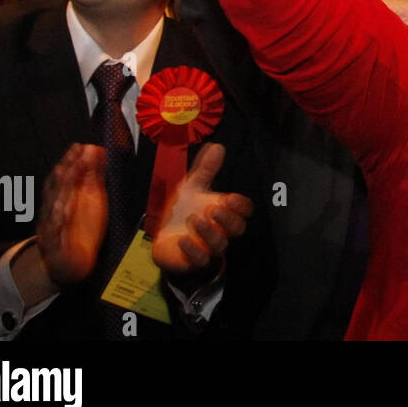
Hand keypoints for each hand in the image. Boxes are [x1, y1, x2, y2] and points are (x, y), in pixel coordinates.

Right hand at [36, 144, 107, 287]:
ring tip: (70, 177)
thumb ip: (92, 175)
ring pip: (55, 209)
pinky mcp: (56, 248)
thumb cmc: (79, 227)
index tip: (80, 147)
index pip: (63, 177)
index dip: (70, 162)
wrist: (66, 266)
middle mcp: (54, 212)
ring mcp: (53, 229)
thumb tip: (96, 149)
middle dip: (67, 172)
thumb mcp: (89, 199)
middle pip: (58, 189)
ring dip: (63, 191)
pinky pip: (57, 235)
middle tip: (76, 156)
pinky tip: (65, 212)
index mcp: (61, 199)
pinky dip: (59, 223)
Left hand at [151, 143, 252, 275]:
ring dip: (209, 232)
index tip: (231, 198)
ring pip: (219, 243)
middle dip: (228, 219)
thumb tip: (217, 145)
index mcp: (223, 211)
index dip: (241, 206)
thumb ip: (205, 169)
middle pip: (237, 228)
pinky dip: (193, 250)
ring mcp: (208, 246)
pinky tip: (183, 240)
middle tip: (214, 209)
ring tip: (195, 219)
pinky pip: (200, 259)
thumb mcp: (192, 187)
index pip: (243, 210)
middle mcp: (220, 229)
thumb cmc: (183, 211)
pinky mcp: (193, 260)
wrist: (164, 238)